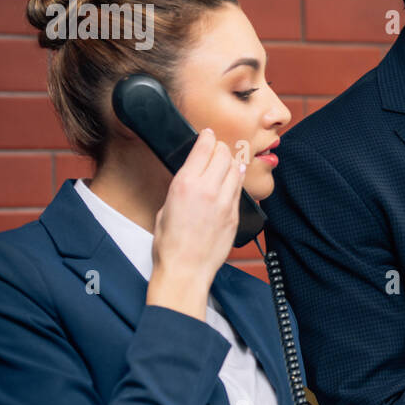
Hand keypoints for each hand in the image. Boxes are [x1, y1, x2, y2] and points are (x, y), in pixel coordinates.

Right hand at [145, 128, 244, 320]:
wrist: (186, 270)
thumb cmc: (169, 244)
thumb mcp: (165, 207)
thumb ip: (180, 188)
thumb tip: (190, 177)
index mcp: (185, 184)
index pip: (204, 148)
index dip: (207, 138)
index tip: (208, 135)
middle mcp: (208, 189)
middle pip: (224, 154)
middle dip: (220, 148)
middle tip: (216, 149)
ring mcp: (225, 202)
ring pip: (236, 168)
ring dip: (231, 162)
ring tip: (226, 161)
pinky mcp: (235, 215)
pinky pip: (240, 188)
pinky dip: (237, 179)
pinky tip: (233, 178)